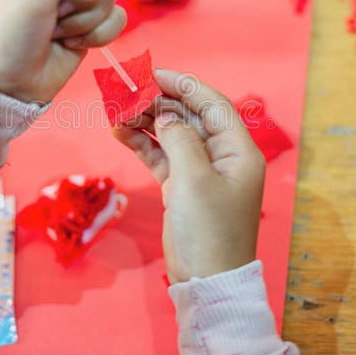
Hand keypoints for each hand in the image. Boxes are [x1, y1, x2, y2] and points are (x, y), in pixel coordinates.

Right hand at [112, 69, 265, 283]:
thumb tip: (167, 116)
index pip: (212, 104)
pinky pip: (163, 156)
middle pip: (189, 116)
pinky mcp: (183, 187)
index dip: (183, 85)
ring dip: (147, 122)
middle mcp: (222, 156)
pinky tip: (120, 133)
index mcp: (238, 150)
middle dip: (158, 103)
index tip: (153, 73)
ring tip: (117, 112)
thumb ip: (180, 140)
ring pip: (172, 135)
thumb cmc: (209, 230)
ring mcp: (201, 171)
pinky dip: (143, 144)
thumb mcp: (194, 179)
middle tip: (126, 93)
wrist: (206, 281)